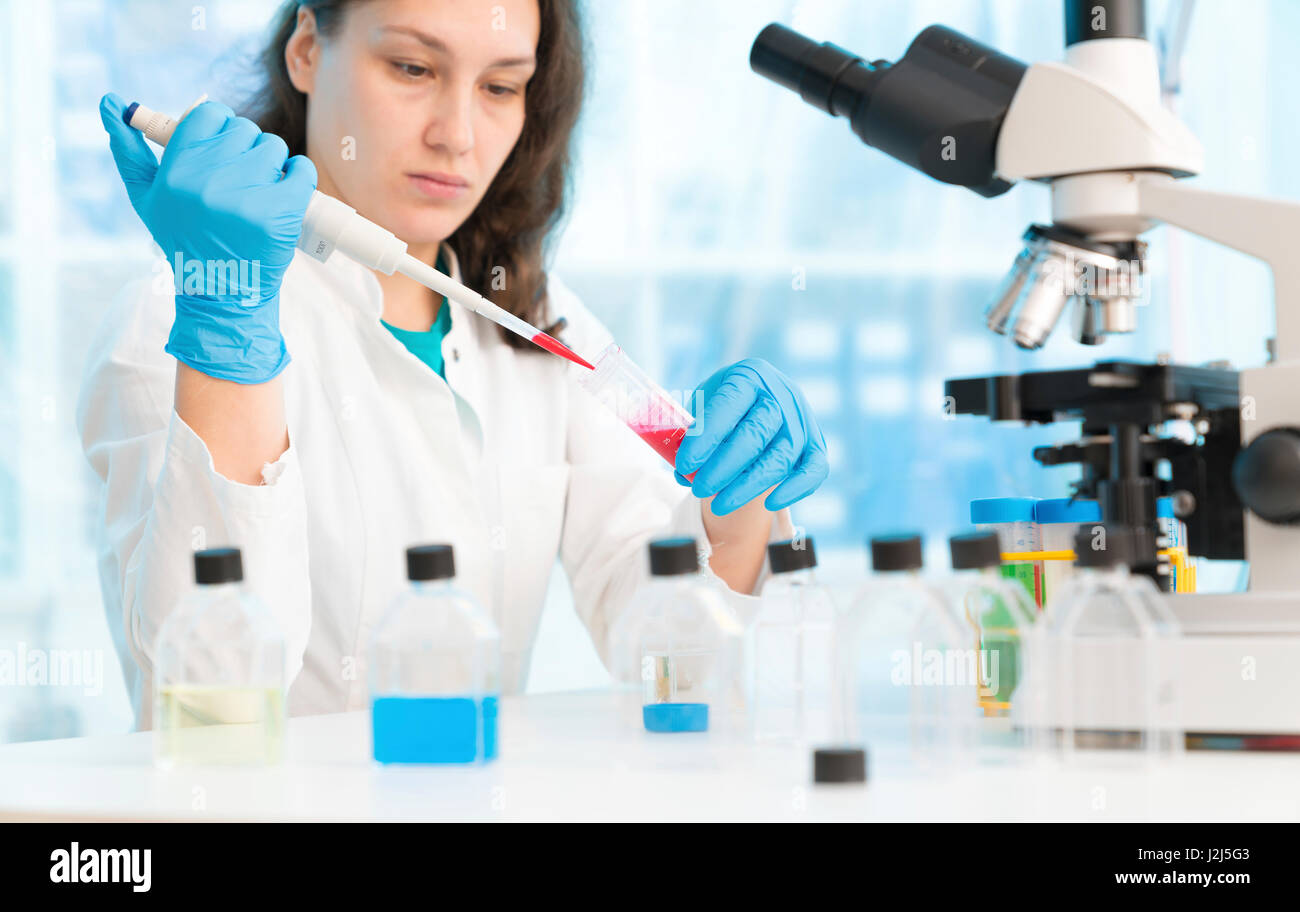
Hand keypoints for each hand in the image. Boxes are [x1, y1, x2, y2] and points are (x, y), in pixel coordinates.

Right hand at [99, 93, 316, 383]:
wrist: (222, 293)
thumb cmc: (183, 239)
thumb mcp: (146, 197)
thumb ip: (128, 149)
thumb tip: (109, 100)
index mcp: (176, 172)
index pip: (210, 114)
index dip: (220, 127)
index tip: (222, 149)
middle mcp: (209, 181)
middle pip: (244, 130)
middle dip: (245, 149)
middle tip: (240, 180)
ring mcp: (247, 197)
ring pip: (274, 148)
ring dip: (272, 164)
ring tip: (259, 192)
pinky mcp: (281, 213)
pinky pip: (302, 170)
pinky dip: (298, 176)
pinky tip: (286, 191)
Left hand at [674, 358, 828, 515]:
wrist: (755, 407)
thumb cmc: (722, 410)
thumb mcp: (701, 410)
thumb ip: (690, 437)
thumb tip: (683, 474)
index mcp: (749, 376)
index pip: (728, 405)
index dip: (706, 437)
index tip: (684, 464)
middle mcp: (781, 395)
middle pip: (756, 434)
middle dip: (724, 467)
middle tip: (699, 489)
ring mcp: (802, 420)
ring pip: (781, 458)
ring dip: (749, 486)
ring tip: (718, 505)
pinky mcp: (816, 444)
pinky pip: (814, 470)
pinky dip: (795, 490)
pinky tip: (769, 504)